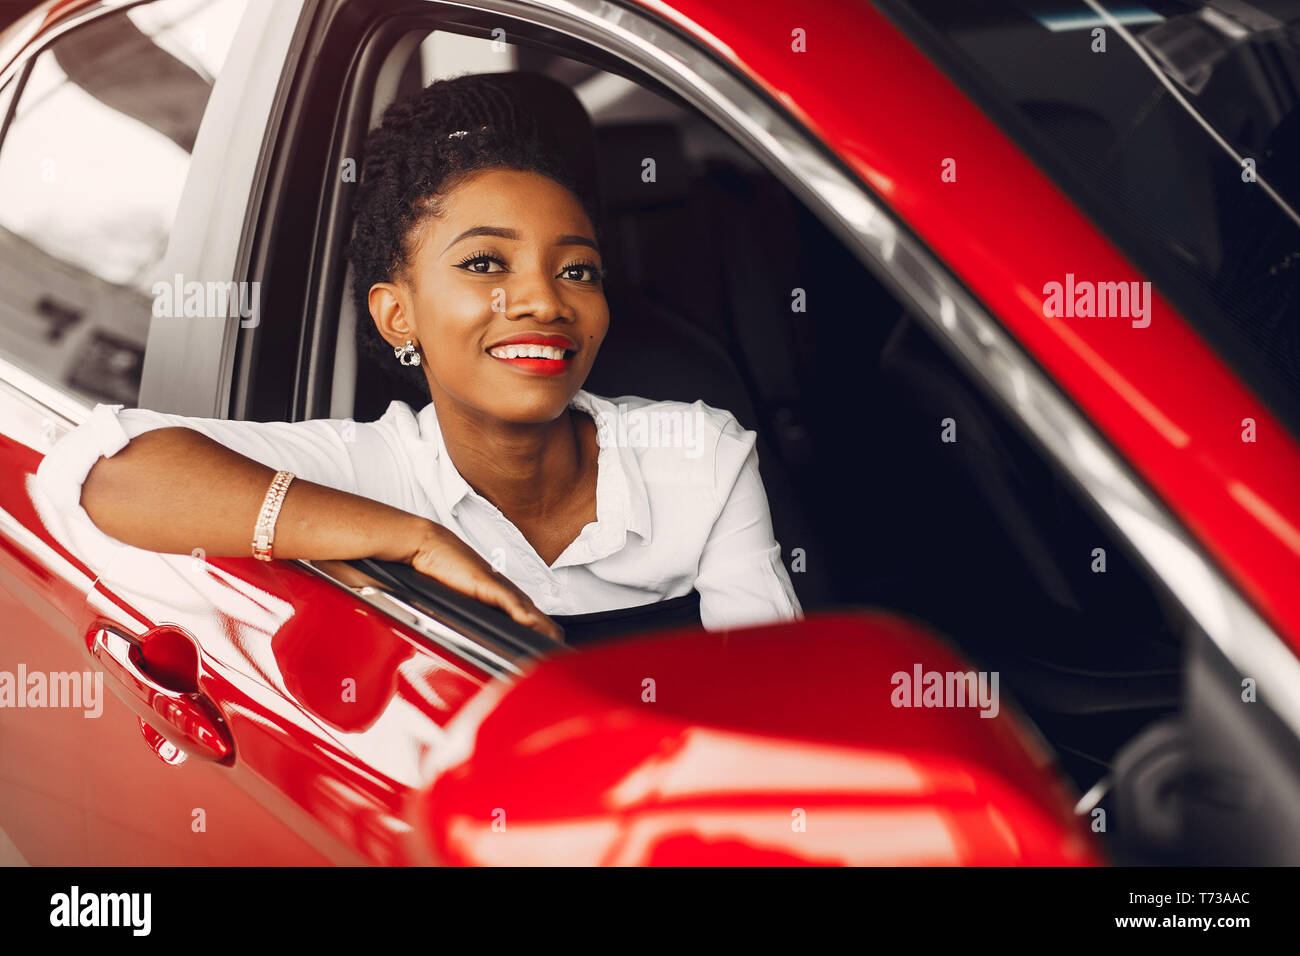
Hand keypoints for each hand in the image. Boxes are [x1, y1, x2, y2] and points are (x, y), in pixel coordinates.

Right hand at [404, 520, 563, 642]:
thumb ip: (484, 619)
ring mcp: (501, 588)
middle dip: (552, 642)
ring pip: (531, 612)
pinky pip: (509, 599)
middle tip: (557, 659)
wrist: (433, 548)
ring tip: (552, 650)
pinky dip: (520, 612)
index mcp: (510, 601)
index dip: (548, 641)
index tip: (553, 658)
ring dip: (542, 631)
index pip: (539, 624)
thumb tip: (490, 642)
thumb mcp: (471, 603)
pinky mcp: (487, 583)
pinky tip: (527, 623)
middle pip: (543, 621)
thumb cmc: (450, 574)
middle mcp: (511, 594)